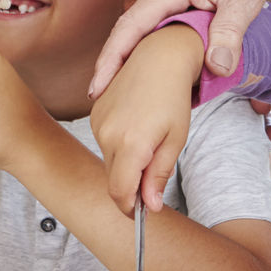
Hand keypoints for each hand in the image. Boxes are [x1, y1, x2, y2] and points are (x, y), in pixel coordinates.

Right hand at [88, 0, 270, 97]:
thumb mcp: (243, 1)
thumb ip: (229, 34)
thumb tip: (217, 68)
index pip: (132, 25)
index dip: (113, 56)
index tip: (100, 84)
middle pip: (125, 29)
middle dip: (109, 62)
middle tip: (100, 96)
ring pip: (135, 29)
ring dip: (123, 56)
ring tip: (116, 89)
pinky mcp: (170, 2)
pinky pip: (148, 27)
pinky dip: (141, 48)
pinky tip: (141, 68)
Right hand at [90, 26, 202, 213]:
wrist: (159, 56)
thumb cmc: (174, 97)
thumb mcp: (175, 139)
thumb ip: (158, 175)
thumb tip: (150, 206)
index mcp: (132, 144)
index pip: (120, 192)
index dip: (130, 209)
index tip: (142, 214)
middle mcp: (108, 134)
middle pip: (113, 179)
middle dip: (131, 186)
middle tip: (154, 179)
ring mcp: (98, 122)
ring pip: (109, 160)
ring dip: (126, 163)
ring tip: (151, 139)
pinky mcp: (94, 112)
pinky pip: (105, 141)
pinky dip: (119, 144)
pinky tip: (138, 125)